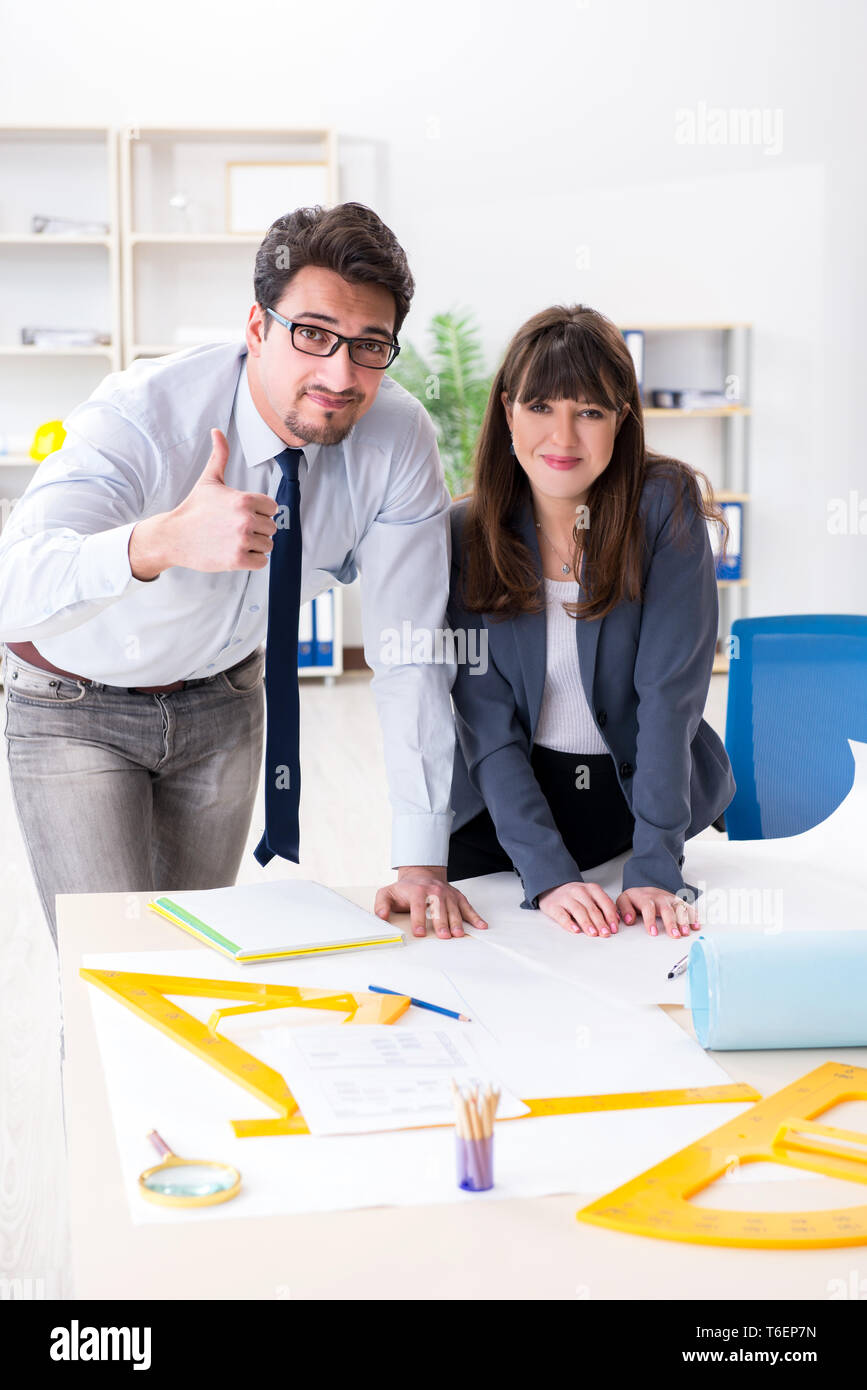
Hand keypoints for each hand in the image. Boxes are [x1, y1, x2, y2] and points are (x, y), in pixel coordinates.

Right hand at [129, 429, 278, 578]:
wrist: (173, 536)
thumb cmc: (193, 509)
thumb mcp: (209, 480)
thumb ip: (220, 455)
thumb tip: (217, 431)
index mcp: (244, 499)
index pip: (272, 508)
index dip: (259, 511)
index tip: (242, 514)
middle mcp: (246, 519)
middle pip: (271, 527)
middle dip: (257, 529)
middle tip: (234, 529)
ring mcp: (242, 540)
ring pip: (268, 545)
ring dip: (254, 545)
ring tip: (234, 540)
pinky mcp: (238, 559)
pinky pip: (262, 561)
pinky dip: (253, 560)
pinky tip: (236, 553)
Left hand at [373, 866, 488, 938]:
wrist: (422, 874)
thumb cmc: (405, 889)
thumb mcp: (387, 893)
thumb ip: (381, 904)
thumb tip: (381, 916)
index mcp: (417, 891)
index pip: (418, 906)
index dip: (418, 920)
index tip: (419, 932)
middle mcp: (434, 892)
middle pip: (439, 909)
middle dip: (441, 923)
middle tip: (444, 936)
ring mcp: (448, 894)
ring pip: (454, 909)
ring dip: (457, 922)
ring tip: (459, 934)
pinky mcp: (457, 897)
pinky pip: (468, 907)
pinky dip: (476, 917)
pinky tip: (481, 926)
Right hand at [537, 881, 620, 936]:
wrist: (552, 890)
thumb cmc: (575, 896)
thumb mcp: (591, 897)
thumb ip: (604, 907)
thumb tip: (616, 920)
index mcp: (591, 889)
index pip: (604, 902)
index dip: (610, 916)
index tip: (614, 928)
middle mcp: (579, 891)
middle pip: (592, 908)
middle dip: (600, 922)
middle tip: (605, 933)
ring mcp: (565, 897)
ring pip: (578, 911)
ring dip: (587, 923)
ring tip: (593, 933)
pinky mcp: (553, 905)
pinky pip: (562, 915)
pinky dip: (569, 923)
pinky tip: (575, 930)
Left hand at [616, 887, 698, 938]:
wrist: (645, 889)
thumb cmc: (636, 898)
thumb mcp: (624, 900)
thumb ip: (624, 909)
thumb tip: (629, 920)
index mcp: (645, 898)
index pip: (648, 908)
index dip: (650, 920)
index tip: (653, 932)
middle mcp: (659, 898)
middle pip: (667, 909)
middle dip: (671, 923)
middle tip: (675, 935)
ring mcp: (670, 899)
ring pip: (679, 908)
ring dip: (684, 920)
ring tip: (686, 932)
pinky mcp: (678, 902)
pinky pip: (687, 907)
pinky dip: (694, 915)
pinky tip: (696, 925)